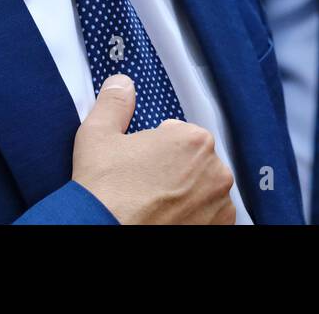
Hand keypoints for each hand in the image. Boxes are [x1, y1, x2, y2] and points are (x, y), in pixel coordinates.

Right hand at [71, 74, 235, 223]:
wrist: (103, 233)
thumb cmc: (103, 191)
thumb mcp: (97, 135)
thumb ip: (114, 102)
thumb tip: (122, 84)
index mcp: (193, 140)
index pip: (180, 135)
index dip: (158, 148)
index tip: (141, 164)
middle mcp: (216, 172)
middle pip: (195, 162)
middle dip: (175, 170)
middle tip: (146, 185)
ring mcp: (221, 206)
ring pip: (204, 190)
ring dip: (187, 193)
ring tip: (156, 204)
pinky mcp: (221, 229)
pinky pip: (211, 216)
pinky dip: (195, 217)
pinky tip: (168, 218)